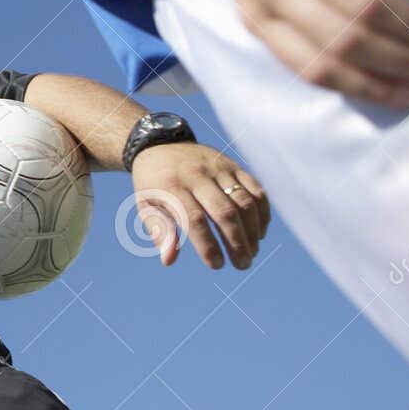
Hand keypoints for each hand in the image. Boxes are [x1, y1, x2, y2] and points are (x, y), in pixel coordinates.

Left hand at [130, 142, 269, 270]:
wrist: (158, 144)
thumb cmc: (152, 183)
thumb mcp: (145, 205)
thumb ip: (160, 231)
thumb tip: (169, 260)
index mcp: (171, 186)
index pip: (194, 219)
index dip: (208, 244)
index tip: (217, 265)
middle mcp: (197, 174)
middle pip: (224, 211)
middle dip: (237, 242)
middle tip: (242, 265)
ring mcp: (218, 167)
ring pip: (244, 201)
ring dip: (253, 231)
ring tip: (252, 253)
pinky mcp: (233, 165)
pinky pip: (255, 189)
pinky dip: (262, 212)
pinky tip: (259, 232)